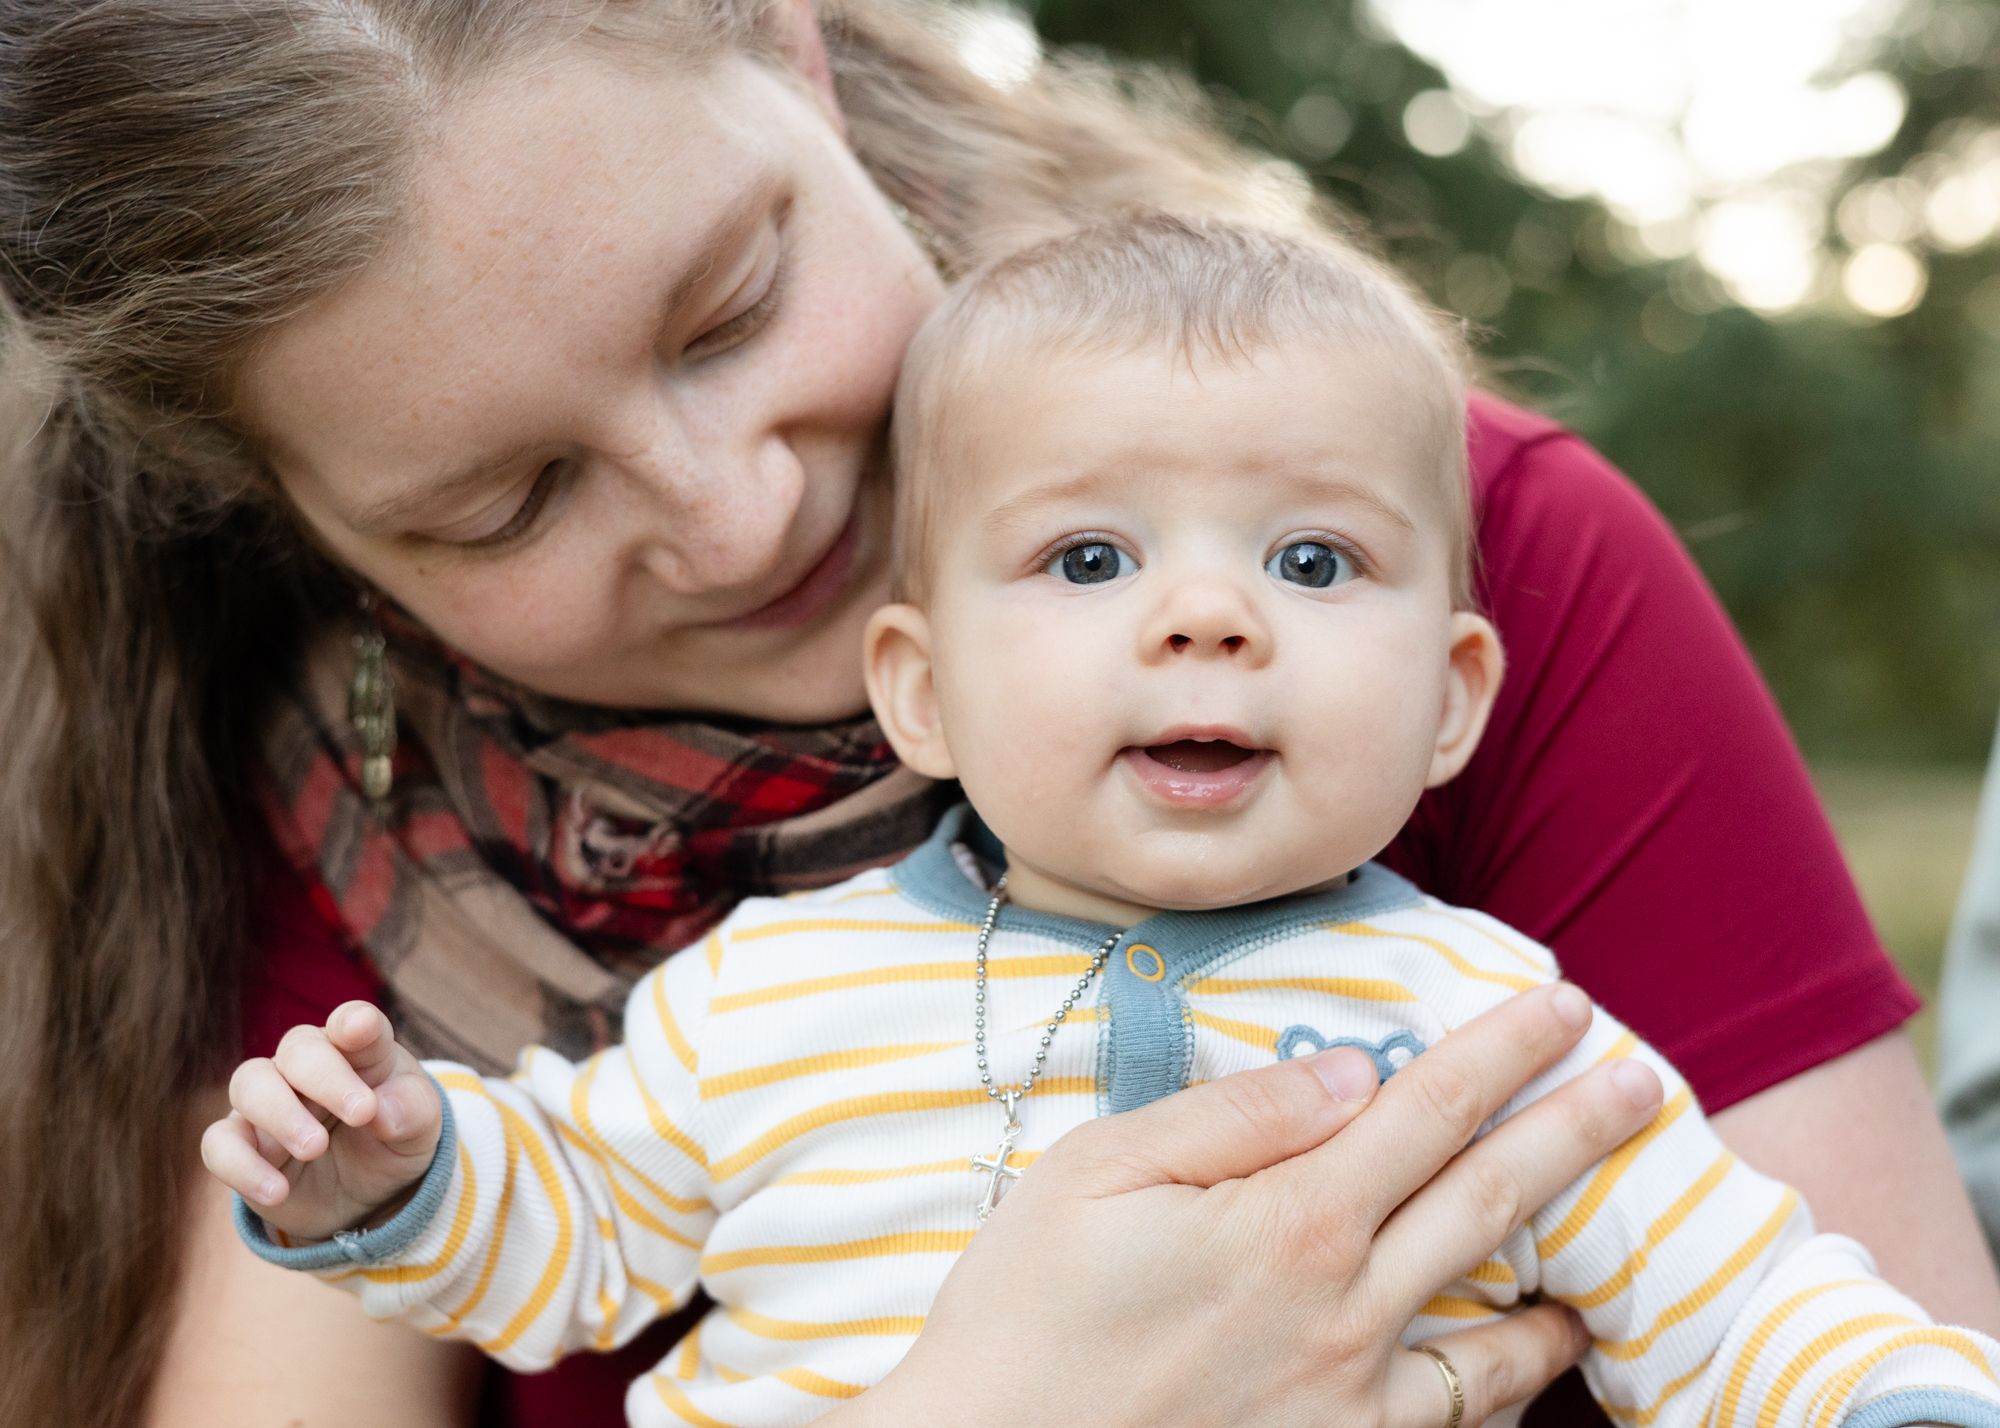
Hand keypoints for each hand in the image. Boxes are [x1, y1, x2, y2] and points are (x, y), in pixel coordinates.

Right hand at [199, 1000, 443, 1241]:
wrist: (368, 1195)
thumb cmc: (394, 1139)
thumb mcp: (421, 1128)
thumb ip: (411, 1111)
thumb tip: (383, 1113)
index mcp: (360, 1051)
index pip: (353, 1024)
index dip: (355, 1023)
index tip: (360, 1028)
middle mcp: (308, 1067)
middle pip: (299, 1049)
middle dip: (326, 1077)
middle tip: (361, 1113)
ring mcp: (269, 1102)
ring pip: (249, 1084)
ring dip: (280, 1114)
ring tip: (315, 1149)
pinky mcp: (242, 1146)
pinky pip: (220, 1144)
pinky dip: (243, 1166)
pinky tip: (278, 1191)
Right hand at [861, 982, 1662, 1426]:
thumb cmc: (1025, 1311)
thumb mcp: (1099, 1172)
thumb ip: (1237, 1115)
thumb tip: (1352, 1072)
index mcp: (1290, 1221)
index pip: (1428, 1111)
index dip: (1505, 1052)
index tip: (1566, 1005)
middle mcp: (1345, 1312)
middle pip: (1488, 1200)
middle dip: (1575, 1131)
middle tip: (1643, 1082)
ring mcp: (1350, 1402)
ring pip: (1499, 1336)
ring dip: (1566, 1277)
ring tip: (1614, 1249)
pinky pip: (1453, 1423)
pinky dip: (1507, 1391)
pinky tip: (1525, 1370)